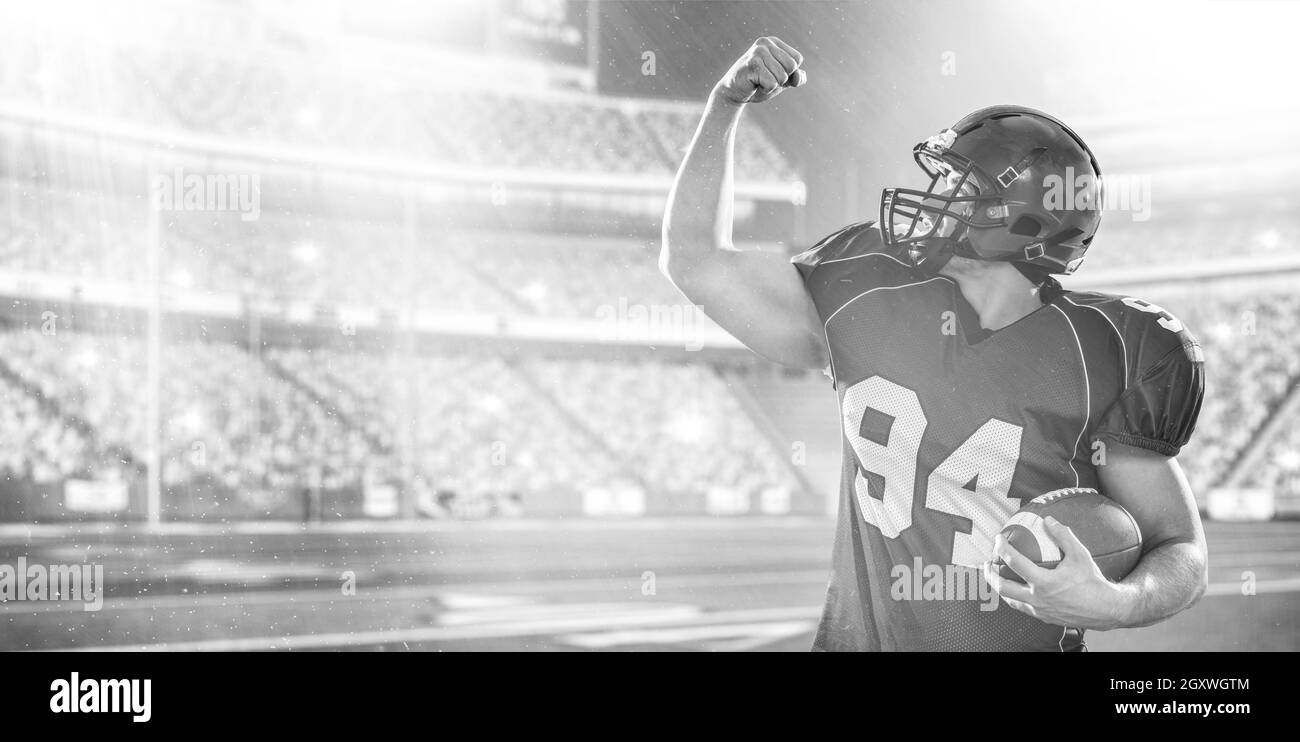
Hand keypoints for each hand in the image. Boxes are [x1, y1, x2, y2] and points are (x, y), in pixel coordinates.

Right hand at [713, 36, 805, 105]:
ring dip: (772, 85)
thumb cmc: (758, 84)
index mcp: (774, 42)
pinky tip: (754, 84)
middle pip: (792, 66)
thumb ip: (796, 78)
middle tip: (765, 78)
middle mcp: (766, 43)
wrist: (733, 92)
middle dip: (782, 79)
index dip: (790, 73)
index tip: (773, 73)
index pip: (797, 59)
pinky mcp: (752, 64)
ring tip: (759, 81)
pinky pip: (772, 83)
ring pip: (782, 76)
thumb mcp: (781, 81)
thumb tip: (800, 76)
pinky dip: (765, 89)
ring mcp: (758, 52)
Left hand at [982, 516, 1132, 629]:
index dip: (1002, 548)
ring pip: (1010, 600)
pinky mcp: (1043, 617)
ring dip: (1000, 586)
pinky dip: (1014, 596)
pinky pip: (1022, 607)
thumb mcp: (1080, 555)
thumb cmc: (1093, 581)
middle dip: (990, 574)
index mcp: (1044, 583)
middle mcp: (1037, 598)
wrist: (1105, 609)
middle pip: (1003, 587)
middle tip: (987, 562)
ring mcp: (1039, 610)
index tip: (998, 538)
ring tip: (996, 575)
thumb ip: (1063, 536)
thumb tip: (1048, 520)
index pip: (1014, 562)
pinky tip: (1015, 588)